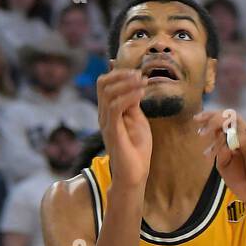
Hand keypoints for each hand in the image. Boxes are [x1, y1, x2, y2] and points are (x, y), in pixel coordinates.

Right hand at [97, 68, 151, 190]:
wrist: (134, 173)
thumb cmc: (136, 148)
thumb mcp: (137, 119)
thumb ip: (133, 102)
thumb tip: (135, 83)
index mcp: (108, 111)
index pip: (104, 84)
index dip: (119, 73)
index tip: (138, 73)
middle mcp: (104, 114)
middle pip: (102, 84)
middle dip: (121, 75)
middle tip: (140, 75)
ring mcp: (106, 123)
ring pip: (107, 93)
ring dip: (127, 83)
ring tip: (143, 82)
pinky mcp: (112, 131)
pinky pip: (115, 107)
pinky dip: (128, 96)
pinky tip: (141, 93)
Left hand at [193, 109, 245, 216]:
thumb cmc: (243, 182)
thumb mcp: (224, 166)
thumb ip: (220, 151)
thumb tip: (219, 137)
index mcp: (240, 138)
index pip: (228, 119)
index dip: (211, 115)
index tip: (196, 119)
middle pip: (233, 116)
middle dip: (214, 119)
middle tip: (201, 132)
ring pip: (240, 126)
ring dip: (222, 134)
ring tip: (211, 147)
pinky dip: (235, 141)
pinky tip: (227, 149)